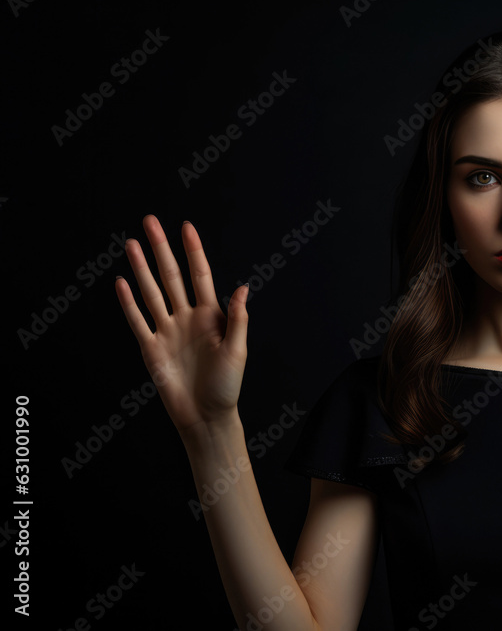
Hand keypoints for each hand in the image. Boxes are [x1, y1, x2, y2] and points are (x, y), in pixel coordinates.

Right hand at [114, 215, 249, 439]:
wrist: (206, 416)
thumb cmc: (227, 386)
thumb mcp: (238, 351)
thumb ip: (237, 319)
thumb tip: (243, 287)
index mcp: (211, 316)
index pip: (200, 275)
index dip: (193, 251)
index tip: (186, 227)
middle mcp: (187, 318)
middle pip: (171, 276)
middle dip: (161, 249)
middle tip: (150, 222)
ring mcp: (168, 331)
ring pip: (152, 292)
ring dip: (141, 269)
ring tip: (131, 243)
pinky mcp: (151, 348)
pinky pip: (138, 321)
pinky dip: (129, 303)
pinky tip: (122, 282)